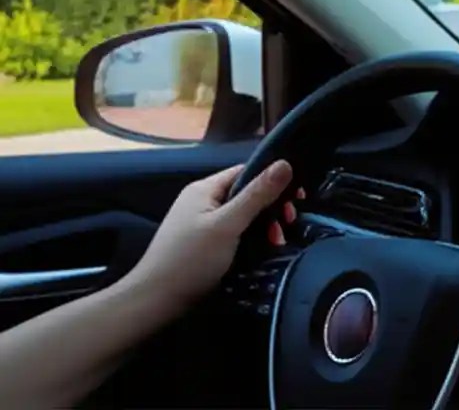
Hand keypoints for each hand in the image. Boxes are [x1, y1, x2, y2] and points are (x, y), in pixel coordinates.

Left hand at [122, 161, 299, 312]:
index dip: (272, 181)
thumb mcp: (228, 224)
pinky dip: (252, 240)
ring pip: (244, 217)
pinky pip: (236, 234)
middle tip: (287, 225)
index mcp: (205, 189)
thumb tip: (286, 163)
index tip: (297, 199)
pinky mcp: (206, 244)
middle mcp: (203, 202)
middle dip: (271, 208)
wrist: (156, 301)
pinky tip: (262, 251)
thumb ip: (257, 195)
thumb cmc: (191, 259)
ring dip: (264, 227)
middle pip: (247, 195)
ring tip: (276, 243)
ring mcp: (203, 224)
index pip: (246, 172)